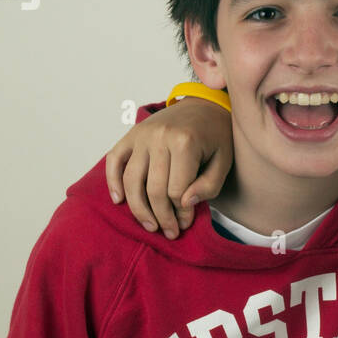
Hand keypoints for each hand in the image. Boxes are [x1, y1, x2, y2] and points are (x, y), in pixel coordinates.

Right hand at [104, 97, 232, 238]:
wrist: (204, 105)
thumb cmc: (216, 136)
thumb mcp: (224, 161)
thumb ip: (208, 185)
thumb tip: (184, 204)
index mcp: (185, 142)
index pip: (176, 191)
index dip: (181, 213)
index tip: (186, 223)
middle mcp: (160, 137)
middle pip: (154, 189)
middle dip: (162, 216)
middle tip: (169, 232)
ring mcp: (142, 135)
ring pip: (131, 180)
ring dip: (138, 208)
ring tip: (150, 225)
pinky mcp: (131, 134)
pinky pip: (114, 160)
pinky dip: (113, 181)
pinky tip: (119, 200)